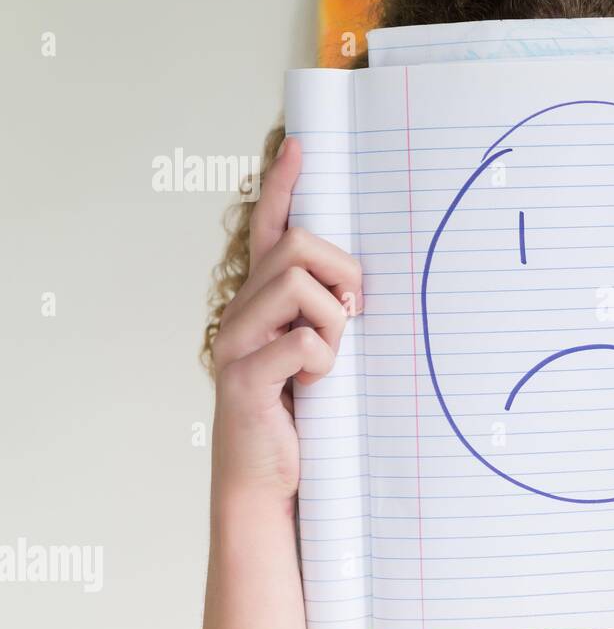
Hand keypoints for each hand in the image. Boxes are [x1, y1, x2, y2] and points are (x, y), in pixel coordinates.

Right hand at [209, 138, 362, 508]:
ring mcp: (237, 342)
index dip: (284, 185)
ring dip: (333, 321)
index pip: (268, 227)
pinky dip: (324, 363)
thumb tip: (361, 285)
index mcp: (260, 300)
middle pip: (296, 245)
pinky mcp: (244, 377)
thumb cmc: (302, 415)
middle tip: (352, 314)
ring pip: (299, 286)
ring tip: (327, 360)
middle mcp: (240, 311)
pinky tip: (314, 387)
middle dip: (340, 270)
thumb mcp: (322, 352)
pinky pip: (304, 343)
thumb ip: (329, 313)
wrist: (269, 481)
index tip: (302, 147)